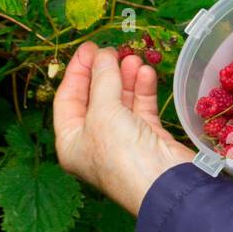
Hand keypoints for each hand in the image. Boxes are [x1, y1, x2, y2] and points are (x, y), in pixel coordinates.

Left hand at [53, 43, 193, 215]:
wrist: (164, 184)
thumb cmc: (121, 153)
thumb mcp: (102, 112)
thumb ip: (102, 79)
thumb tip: (103, 55)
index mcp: (71, 141)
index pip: (67, 99)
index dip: (77, 71)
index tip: (90, 47)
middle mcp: (93, 141)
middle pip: (95, 98)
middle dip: (104, 72)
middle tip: (112, 49)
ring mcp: (121, 140)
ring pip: (120, 101)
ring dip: (125, 78)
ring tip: (133, 57)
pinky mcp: (147, 137)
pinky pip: (141, 108)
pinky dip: (142, 90)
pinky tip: (145, 73)